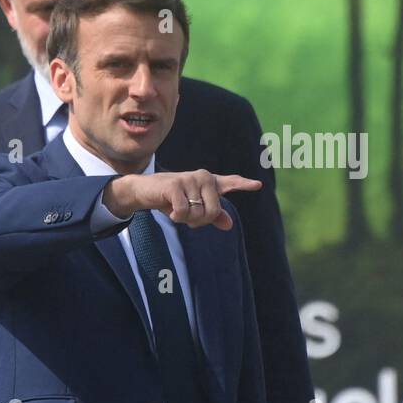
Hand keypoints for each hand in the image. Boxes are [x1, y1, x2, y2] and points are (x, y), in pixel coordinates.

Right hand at [103, 169, 261, 229]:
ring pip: (198, 213)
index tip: (258, 185)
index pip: (230, 183)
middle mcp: (203, 177)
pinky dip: (176, 217)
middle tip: (187, 216)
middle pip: (213, 211)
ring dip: (185, 219)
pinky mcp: (176, 185)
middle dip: (200, 220)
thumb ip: (212, 216)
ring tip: (176, 209)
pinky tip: (169, 210)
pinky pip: (184, 212)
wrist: (145, 190)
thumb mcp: (192, 208)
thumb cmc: (171, 199)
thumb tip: (229, 225)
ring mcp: (190, 180)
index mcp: (209, 182)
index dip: (243, 184)